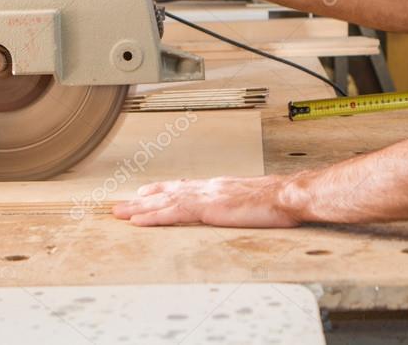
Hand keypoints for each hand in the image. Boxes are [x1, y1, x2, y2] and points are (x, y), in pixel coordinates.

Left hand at [112, 175, 302, 227]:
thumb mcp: (253, 200)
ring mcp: (207, 196)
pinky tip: (139, 221)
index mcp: (220, 186)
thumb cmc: (278, 200)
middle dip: (142, 200)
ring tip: (119, 213)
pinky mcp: (208, 209)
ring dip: (139, 208)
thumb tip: (235, 209)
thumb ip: (238, 203)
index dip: (162, 189)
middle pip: (168, 192)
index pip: (185, 187)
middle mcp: (209, 187)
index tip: (145, 191)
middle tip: (120, 205)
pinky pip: (174, 214)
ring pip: (165, 202)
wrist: (288, 196)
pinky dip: (154, 217)